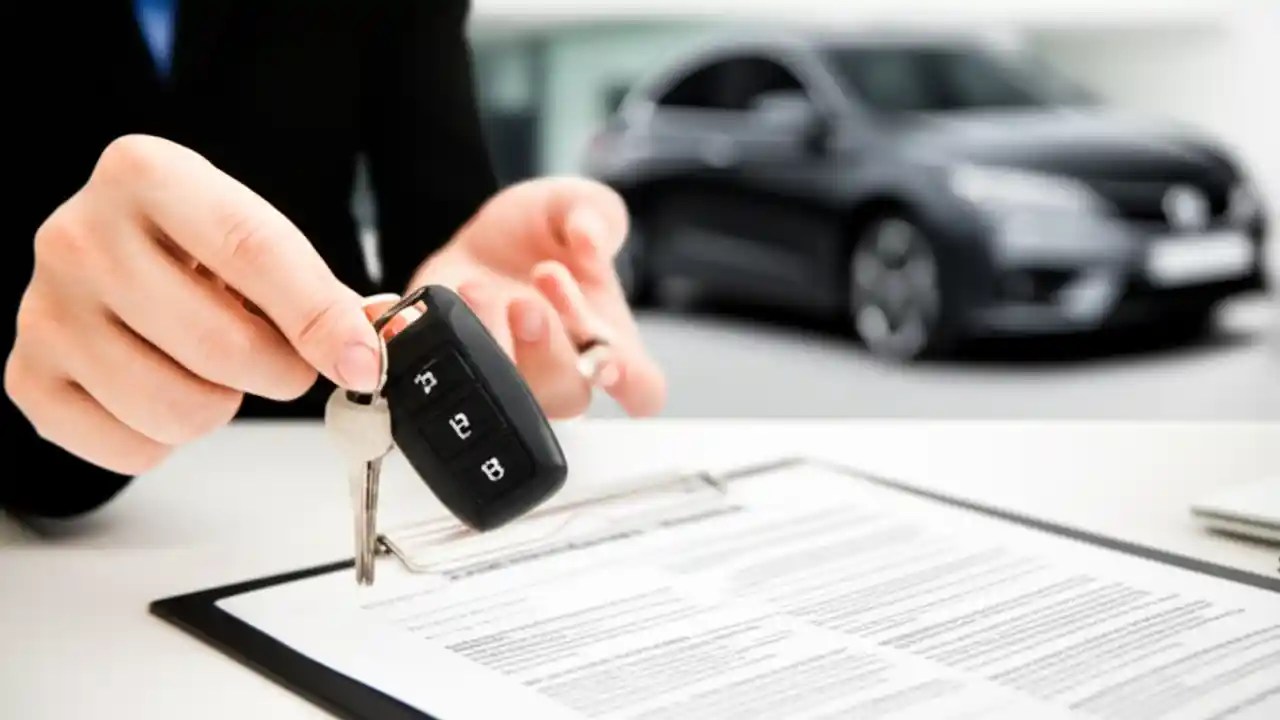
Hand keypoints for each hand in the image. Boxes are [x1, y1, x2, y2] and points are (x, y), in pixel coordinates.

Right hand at [4, 135, 383, 474]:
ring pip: (178, 409)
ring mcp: (44, 309)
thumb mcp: (259, 242)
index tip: (362, 362)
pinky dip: (166, 440)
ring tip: (209, 367)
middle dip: (278, 372)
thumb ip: (320, 293)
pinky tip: (162, 387)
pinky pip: (132, 448)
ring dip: (220, 406)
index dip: (319, 317)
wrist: (109, 257)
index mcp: (146, 174)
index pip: (253, 252)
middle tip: (281, 361)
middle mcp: (79, 235)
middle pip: (221, 346)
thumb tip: (367, 349)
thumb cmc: (192, 249)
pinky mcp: (28, 376)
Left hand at [403, 177, 665, 418]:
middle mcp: (563, 369)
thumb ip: (593, 213)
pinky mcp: (456, 368)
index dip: (629, 385)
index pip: (640, 389)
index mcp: (609, 340)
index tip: (610, 357)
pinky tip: (443, 298)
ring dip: (495, 345)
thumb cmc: (546, 231)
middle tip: (536, 288)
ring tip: (478, 287)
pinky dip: (440, 342)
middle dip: (550, 346)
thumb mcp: (573, 203)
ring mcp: (509, 377)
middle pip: (569, 394)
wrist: (482, 235)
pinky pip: (446, 379)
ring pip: (506, 395)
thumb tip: (590, 240)